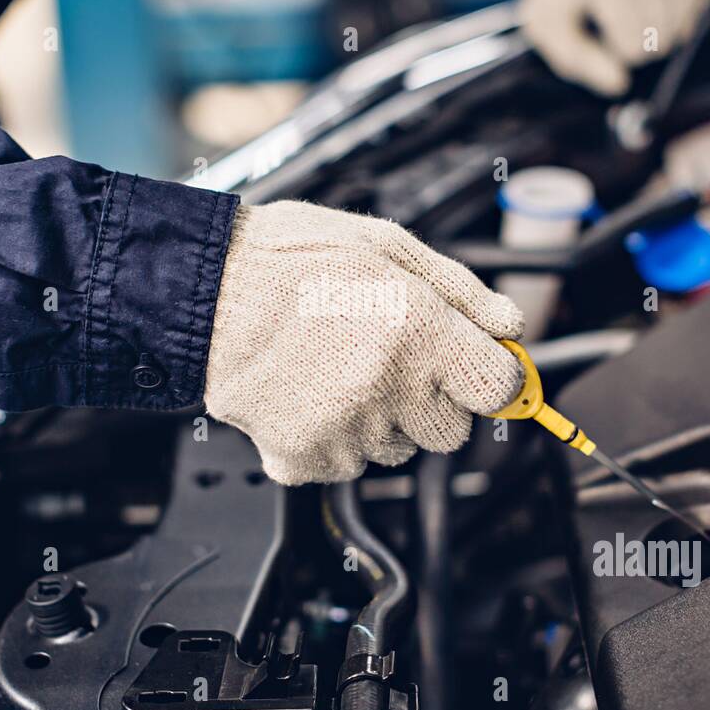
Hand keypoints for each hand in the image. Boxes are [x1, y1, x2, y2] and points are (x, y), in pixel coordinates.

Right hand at [205, 201, 524, 484]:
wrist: (200, 291)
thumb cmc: (288, 258)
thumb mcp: (386, 244)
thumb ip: (460, 291)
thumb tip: (509, 326)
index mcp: (418, 331)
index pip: (498, 388)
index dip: (490, 376)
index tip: (478, 370)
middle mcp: (387, 388)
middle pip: (451, 431)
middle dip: (432, 399)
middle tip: (389, 357)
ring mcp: (345, 431)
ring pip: (398, 450)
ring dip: (381, 420)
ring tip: (336, 368)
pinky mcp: (305, 459)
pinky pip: (346, 466)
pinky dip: (333, 439)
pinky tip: (309, 393)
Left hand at [519, 0, 706, 96]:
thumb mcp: (550, 28)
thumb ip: (581, 61)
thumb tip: (620, 85)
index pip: (636, 51)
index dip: (614, 50)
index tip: (598, 26)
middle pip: (662, 43)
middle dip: (638, 43)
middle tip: (615, 17)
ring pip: (681, 32)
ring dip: (657, 31)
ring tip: (630, 6)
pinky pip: (694, 14)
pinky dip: (673, 16)